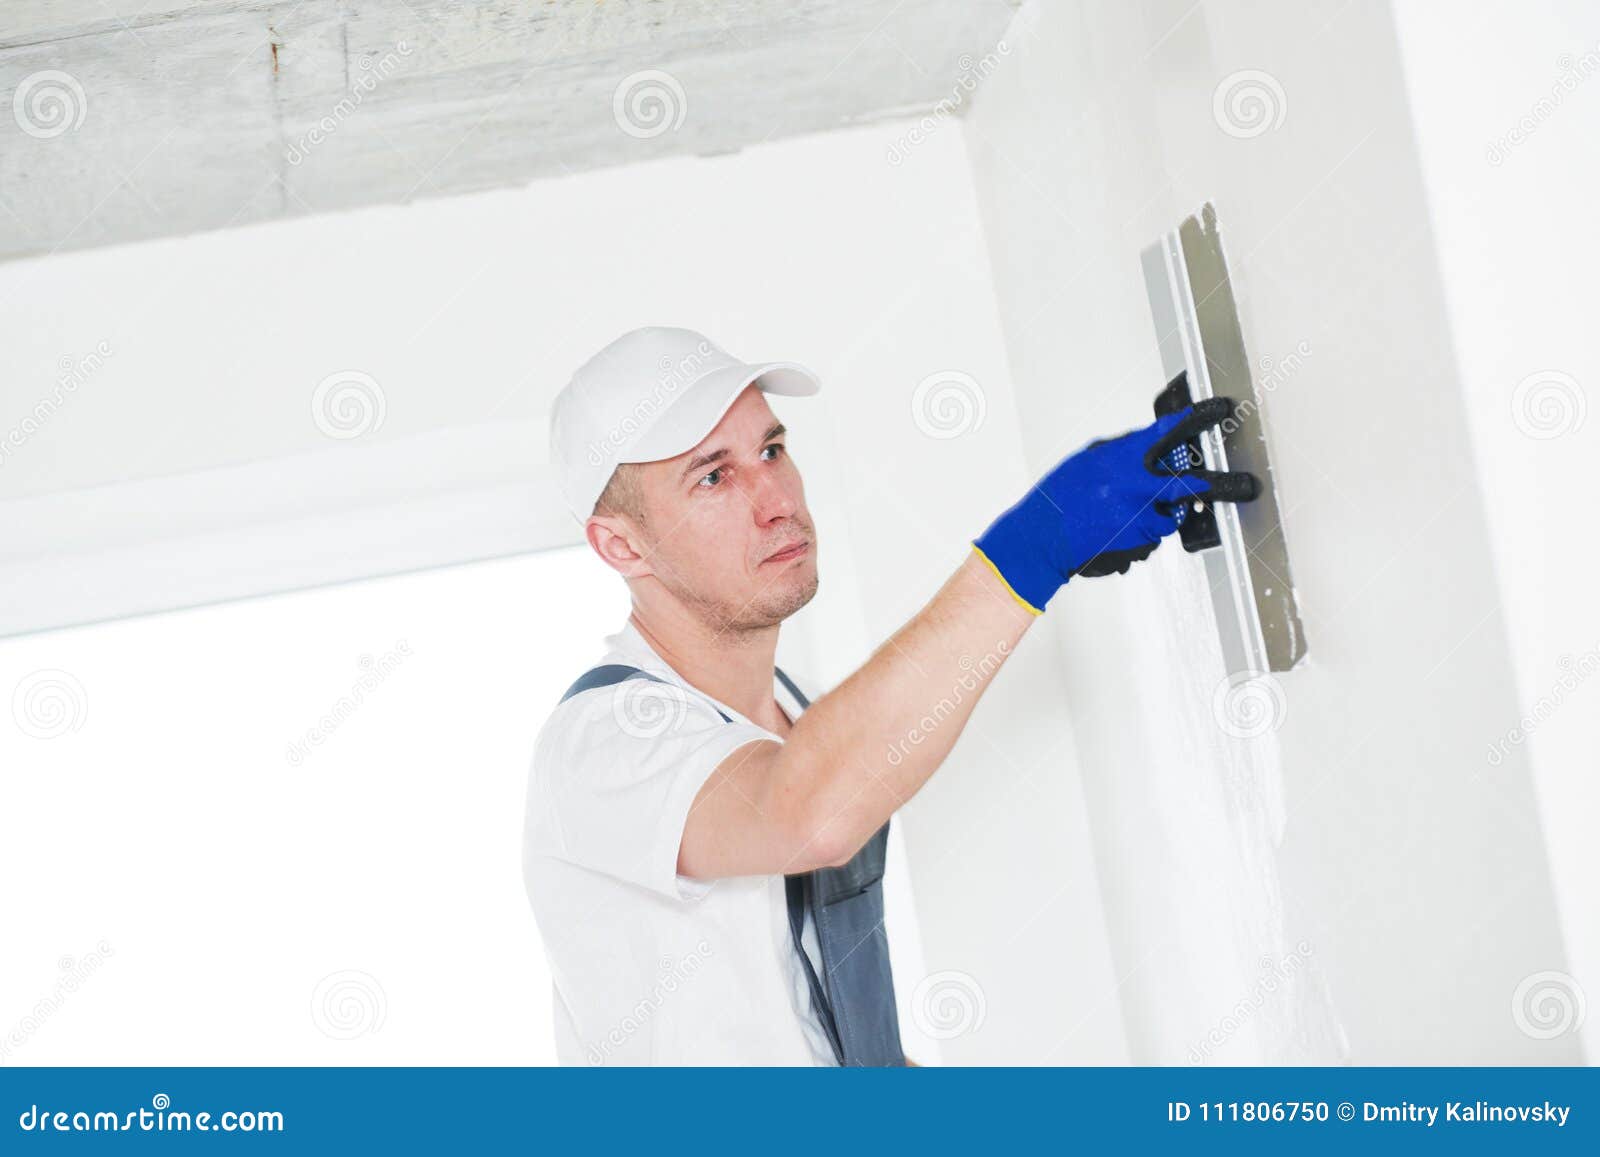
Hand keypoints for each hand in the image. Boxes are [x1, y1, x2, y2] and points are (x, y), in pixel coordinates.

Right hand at [971, 398, 1259, 612]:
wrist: (1041, 537)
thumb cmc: (1059, 499)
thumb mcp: (1088, 462)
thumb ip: (1121, 454)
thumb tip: (1147, 446)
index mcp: (1118, 459)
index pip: (1164, 433)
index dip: (1195, 420)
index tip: (1216, 411)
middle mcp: (1131, 486)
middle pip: (1187, 482)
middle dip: (1214, 483)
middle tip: (1243, 485)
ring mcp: (1134, 515)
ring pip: (1172, 513)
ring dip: (1167, 511)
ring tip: (1145, 510)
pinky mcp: (1134, 540)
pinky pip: (1156, 534)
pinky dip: (1151, 531)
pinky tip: (1130, 527)